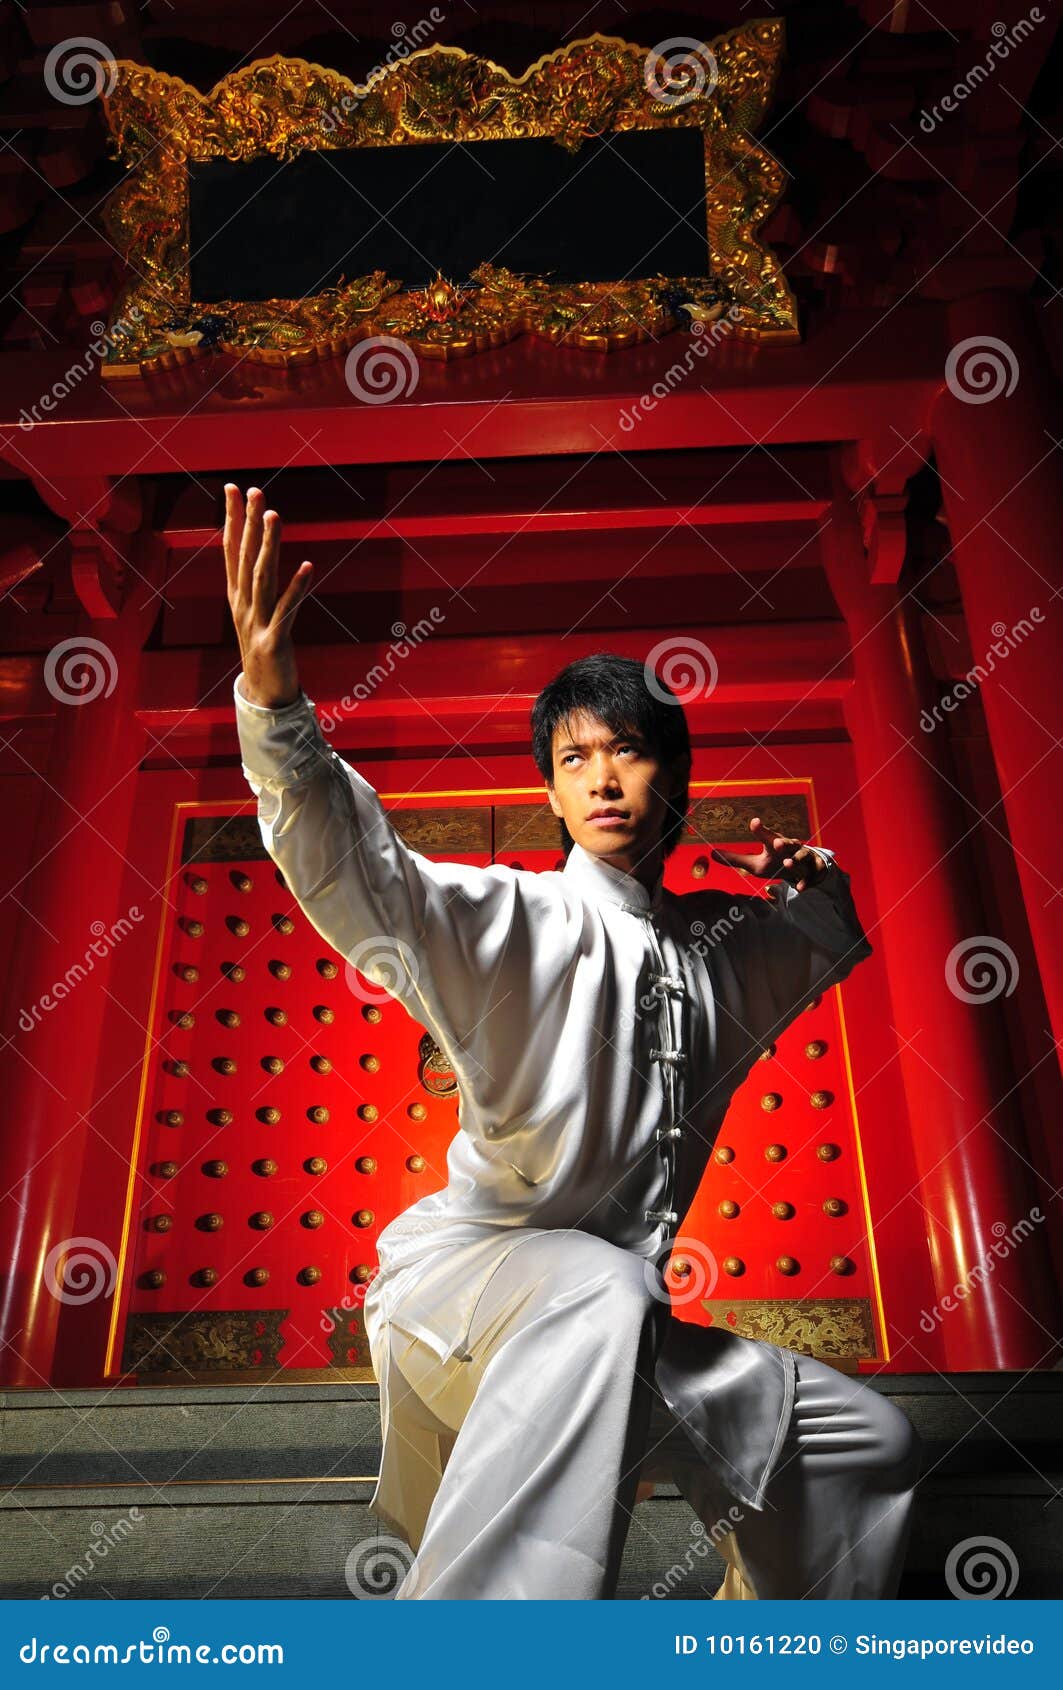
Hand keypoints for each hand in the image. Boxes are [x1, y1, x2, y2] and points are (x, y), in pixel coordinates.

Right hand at [223, 484, 313, 708]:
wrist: (264, 698)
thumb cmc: (264, 652)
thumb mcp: (254, 614)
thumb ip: (255, 584)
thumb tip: (257, 553)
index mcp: (237, 597)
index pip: (231, 550)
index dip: (231, 519)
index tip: (232, 488)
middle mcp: (242, 605)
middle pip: (244, 557)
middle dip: (248, 522)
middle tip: (254, 490)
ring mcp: (256, 623)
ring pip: (262, 577)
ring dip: (268, 545)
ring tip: (274, 515)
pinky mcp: (274, 641)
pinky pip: (286, 610)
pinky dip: (296, 588)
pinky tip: (306, 566)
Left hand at [711, 816, 829, 893]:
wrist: (803, 870)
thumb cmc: (776, 863)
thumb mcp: (755, 864)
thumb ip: (736, 859)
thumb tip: (711, 854)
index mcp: (775, 844)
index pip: (767, 835)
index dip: (761, 830)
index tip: (754, 822)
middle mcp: (791, 848)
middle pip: (788, 842)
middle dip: (783, 842)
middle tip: (775, 843)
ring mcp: (804, 858)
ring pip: (802, 856)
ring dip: (795, 860)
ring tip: (787, 863)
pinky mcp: (813, 871)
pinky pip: (811, 875)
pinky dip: (806, 881)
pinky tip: (799, 888)